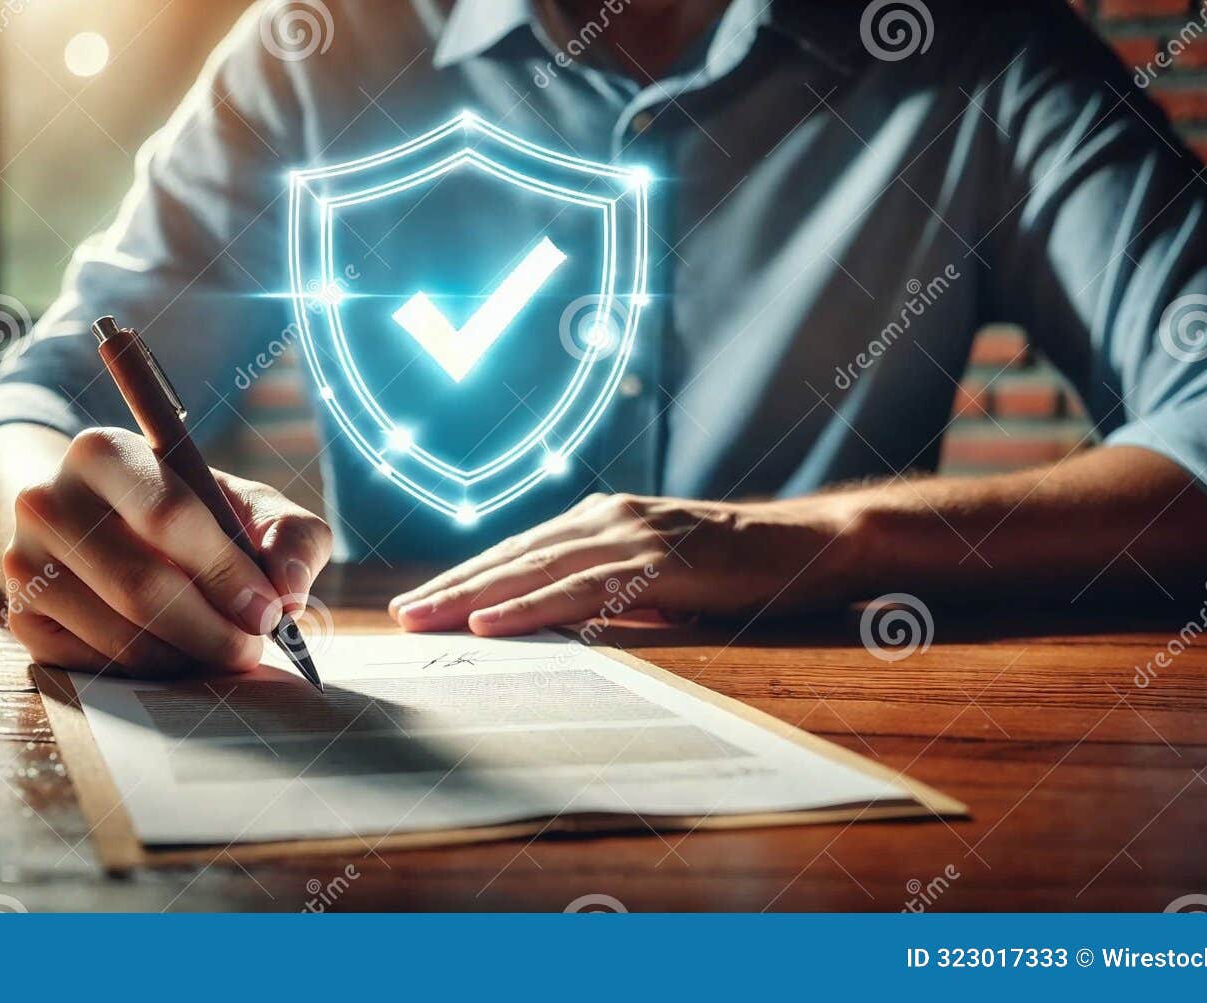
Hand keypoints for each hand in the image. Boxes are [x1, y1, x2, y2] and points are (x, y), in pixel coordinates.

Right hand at [0, 427, 332, 675]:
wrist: (102, 528)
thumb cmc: (192, 516)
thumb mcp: (249, 507)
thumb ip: (293, 537)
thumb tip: (289, 592)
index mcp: (103, 451)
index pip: (169, 514)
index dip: (228, 572)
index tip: (269, 611)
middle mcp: (45, 500)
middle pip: (141, 585)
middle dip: (214, 629)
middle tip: (251, 648)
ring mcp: (22, 562)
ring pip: (122, 635)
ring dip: (188, 658)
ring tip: (221, 651)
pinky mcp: (20, 618)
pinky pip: (97, 666)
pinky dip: (152, 673)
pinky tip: (175, 654)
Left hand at [388, 493, 859, 635]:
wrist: (806, 545)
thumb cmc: (731, 567)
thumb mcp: (656, 576)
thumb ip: (606, 589)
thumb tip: (554, 623)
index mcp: (600, 522)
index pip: (516, 552)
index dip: (463, 578)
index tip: (418, 604)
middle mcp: (605, 520)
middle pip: (511, 557)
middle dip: (450, 588)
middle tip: (400, 616)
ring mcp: (629, 536)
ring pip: (533, 568)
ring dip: (471, 597)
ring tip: (425, 621)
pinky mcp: (655, 563)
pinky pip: (579, 589)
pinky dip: (529, 607)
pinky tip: (490, 624)